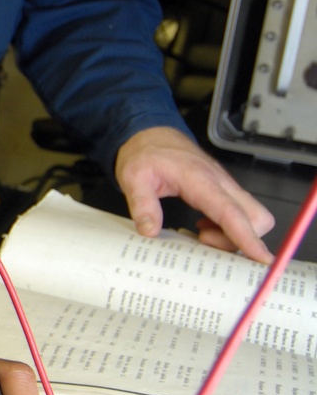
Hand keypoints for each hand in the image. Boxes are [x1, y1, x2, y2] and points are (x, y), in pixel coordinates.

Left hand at [115, 126, 274, 263]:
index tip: (261, 258)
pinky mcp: (223, 191)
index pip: (232, 212)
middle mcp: (220, 182)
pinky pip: (239, 216)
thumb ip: (143, 205)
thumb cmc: (147, 153)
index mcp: (200, 178)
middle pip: (257, 217)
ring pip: (251, 218)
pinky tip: (204, 228)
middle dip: (243, 240)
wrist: (151, 135)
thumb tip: (150, 231)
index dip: (248, 237)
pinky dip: (228, 229)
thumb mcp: (133, 178)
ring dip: (233, 235)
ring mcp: (224, 187)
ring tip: (201, 235)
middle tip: (207, 242)